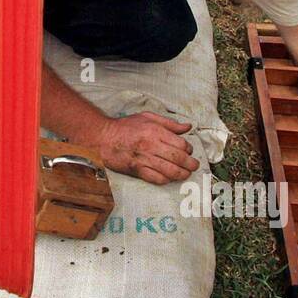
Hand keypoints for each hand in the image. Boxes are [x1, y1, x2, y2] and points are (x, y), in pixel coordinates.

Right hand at [80, 111, 197, 185]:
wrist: (103, 137)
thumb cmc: (125, 127)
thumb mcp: (147, 117)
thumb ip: (169, 123)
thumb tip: (187, 127)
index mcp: (155, 131)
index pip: (180, 143)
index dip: (188, 149)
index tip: (188, 151)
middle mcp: (151, 145)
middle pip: (178, 158)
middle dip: (190, 164)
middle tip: (194, 166)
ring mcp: (144, 159)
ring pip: (170, 171)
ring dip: (182, 174)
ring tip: (186, 174)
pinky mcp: (137, 170)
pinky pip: (157, 179)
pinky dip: (166, 180)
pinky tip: (169, 178)